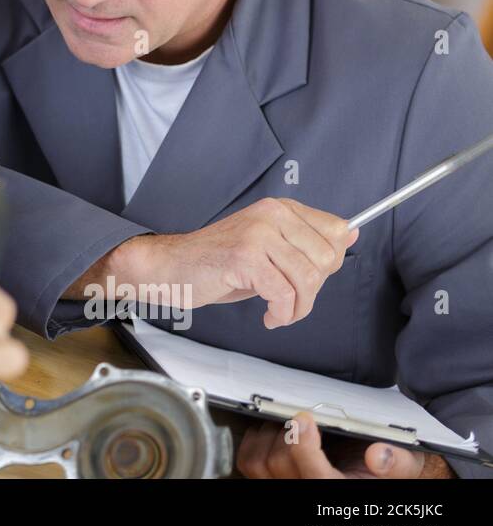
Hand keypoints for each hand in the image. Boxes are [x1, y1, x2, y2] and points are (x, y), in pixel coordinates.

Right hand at [121, 198, 358, 328]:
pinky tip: (269, 317)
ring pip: (307, 279)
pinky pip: (283, 294)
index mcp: (280, 208)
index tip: (307, 278)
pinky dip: (281, 314)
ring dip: (297, 308)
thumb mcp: (268, 246)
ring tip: (279, 312)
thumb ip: (306, 242)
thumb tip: (351, 233)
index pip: (336, 231)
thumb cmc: (218, 262)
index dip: (328, 263)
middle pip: (325, 259)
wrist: (172, 267)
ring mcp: (257, 234)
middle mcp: (271, 214)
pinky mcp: (245, 257)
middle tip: (290, 300)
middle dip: (313, 290)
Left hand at [237, 411, 453, 477]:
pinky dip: (255, 441)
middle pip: (279, 463)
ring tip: (286, 423)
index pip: (314, 476)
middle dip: (285, 433)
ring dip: (266, 435)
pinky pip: (248, 464)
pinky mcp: (273, 480)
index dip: (303, 444)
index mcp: (341, 490)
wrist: (380, 474)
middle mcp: (310, 492)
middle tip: (300, 416)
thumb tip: (379, 455)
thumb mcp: (404, 462)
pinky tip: (273, 432)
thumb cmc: (390, 467)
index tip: (305, 418)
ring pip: (258, 464)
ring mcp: (287, 486)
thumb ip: (397, 461)